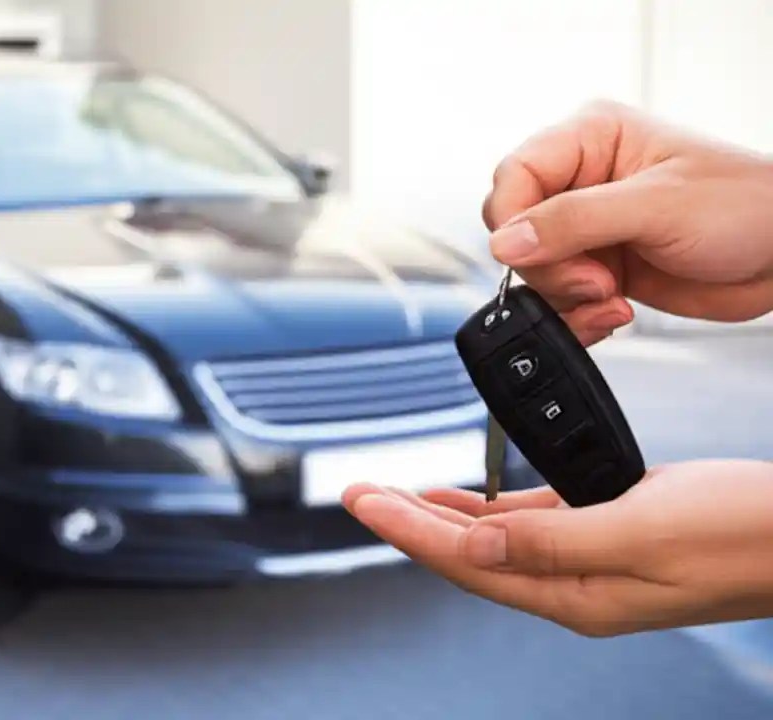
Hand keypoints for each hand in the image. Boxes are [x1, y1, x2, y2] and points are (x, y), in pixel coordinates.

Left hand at [341, 460, 772, 636]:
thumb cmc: (746, 533)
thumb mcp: (645, 529)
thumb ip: (555, 539)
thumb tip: (479, 544)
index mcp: (578, 595)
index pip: (467, 562)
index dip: (407, 529)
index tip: (359, 499)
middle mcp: (577, 587)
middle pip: (469, 554)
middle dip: (408, 522)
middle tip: (358, 492)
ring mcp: (594, 566)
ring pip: (495, 540)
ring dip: (443, 514)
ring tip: (395, 495)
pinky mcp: (612, 538)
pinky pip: (531, 526)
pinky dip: (492, 508)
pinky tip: (471, 498)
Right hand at [484, 100, 772, 345]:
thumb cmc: (747, 206)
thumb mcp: (656, 206)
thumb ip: (573, 221)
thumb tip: (505, 242)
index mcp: (590, 138)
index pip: (514, 175)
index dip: (512, 219)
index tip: (530, 254)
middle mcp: (581, 180)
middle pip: (516, 229)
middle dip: (550, 265)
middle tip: (596, 278)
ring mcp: (588, 227)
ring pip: (532, 270)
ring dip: (567, 296)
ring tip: (613, 295)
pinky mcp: (598, 266)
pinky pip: (557, 297)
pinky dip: (577, 314)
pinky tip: (614, 309)